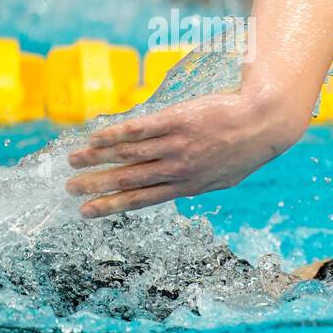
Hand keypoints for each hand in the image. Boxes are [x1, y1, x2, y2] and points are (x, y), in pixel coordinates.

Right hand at [65, 91, 301, 216]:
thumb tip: (180, 190)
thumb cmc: (246, 150)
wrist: (263, 122)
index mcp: (188, 185)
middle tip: (69, 189)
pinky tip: (96, 137)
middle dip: (95, 185)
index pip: (141, 199)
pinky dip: (115, 135)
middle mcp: (178, 168)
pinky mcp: (177, 120)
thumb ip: (198, 183)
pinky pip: (139, 129)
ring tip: (73, 160)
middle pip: (127, 179)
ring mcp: (177, 144)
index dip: (111, 206)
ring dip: (96, 158)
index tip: (87, 212)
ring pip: (128, 155)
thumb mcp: (224, 177)